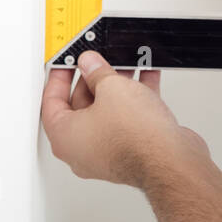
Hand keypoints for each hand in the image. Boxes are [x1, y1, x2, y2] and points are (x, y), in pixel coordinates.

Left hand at [40, 50, 210, 189]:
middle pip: (80, 106)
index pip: (51, 102)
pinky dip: (135, 98)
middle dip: (92, 79)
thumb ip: (97, 71)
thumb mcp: (111, 88)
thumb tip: (90, 64)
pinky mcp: (131, 150)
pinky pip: (128, 119)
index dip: (58, 78)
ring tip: (126, 65)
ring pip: (108, 111)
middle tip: (100, 61)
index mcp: (65, 138)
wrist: (170, 160)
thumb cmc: (135, 139)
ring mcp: (108, 151)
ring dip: (117, 86)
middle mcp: (82, 149)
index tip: (67, 63)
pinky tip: (145, 78)